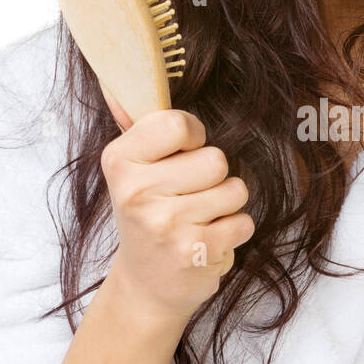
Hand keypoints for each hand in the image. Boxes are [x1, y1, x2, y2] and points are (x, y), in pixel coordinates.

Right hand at [100, 93, 253, 322]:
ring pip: (235, 190)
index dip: (192, 137)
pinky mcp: (194, 253)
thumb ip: (136, 124)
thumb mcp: (132, 170)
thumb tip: (119, 78)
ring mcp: (165, 225)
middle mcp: (137, 192)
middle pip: (216, 159)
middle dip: (214, 177)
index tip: (180, 155)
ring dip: (226, 206)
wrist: (145, 285)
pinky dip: (233, 232)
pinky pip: (243, 222)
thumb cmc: (147, 215)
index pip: (178, 123)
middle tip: (189, 197)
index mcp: (120, 161)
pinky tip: (207, 240)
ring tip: (198, 220)